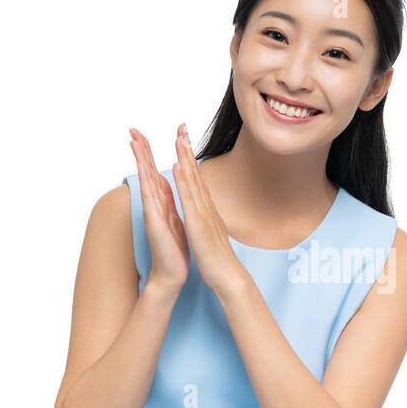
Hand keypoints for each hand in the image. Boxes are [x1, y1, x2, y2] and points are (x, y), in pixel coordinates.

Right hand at [128, 127, 188, 292]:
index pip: (154, 170)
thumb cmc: (174, 247)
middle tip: (132, 129)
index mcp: (161, 201)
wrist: (172, 273)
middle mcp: (154, 204)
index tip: (144, 133)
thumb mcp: (174, 217)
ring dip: (140, 160)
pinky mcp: (155, 223)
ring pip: (145, 180)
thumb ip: (168, 199)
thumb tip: (165, 182)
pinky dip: (150, 183)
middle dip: (141, 149)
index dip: (149, 152)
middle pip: (146, 171)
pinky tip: (148, 170)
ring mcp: (152, 212)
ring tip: (134, 141)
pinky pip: (151, 199)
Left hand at [170, 123, 251, 298]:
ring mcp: (204, 214)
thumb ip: (205, 222)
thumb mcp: (209, 235)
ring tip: (178, 139)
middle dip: (187, 151)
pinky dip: (184, 182)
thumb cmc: (218, 260)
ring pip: (193, 181)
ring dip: (186, 159)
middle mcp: (207, 207)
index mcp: (206, 211)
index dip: (190, 160)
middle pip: (196, 174)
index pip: (197, 180)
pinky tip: (178, 167)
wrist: (228, 278)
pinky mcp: (199, 225)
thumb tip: (202, 215)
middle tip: (181, 129)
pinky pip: (189, 200)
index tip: (184, 142)